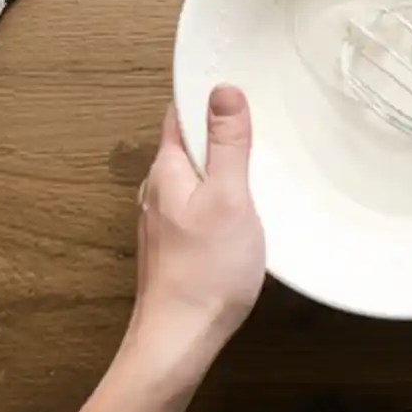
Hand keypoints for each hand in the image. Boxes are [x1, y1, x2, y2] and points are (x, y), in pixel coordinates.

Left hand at [79, 86, 265, 411]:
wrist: (180, 338)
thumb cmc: (204, 274)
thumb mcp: (229, 197)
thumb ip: (227, 144)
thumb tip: (224, 90)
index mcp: (168, 170)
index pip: (179, 113)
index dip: (203, 90)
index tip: (228, 72)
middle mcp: (160, 190)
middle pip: (186, 142)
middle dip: (215, 126)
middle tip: (251, 110)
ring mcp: (166, 219)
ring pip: (193, 175)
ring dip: (219, 162)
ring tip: (251, 153)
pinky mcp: (178, 244)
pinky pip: (198, 203)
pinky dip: (219, 193)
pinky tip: (241, 205)